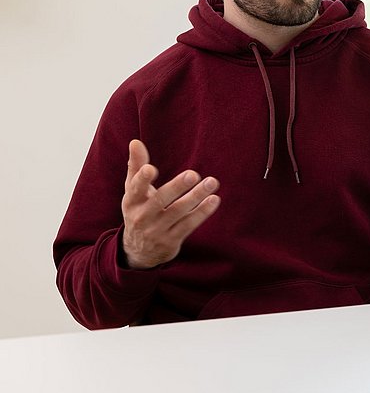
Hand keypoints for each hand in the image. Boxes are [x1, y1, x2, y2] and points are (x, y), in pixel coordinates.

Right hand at [121, 139, 220, 269]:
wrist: (139, 251)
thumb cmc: (139, 210)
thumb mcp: (133, 191)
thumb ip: (136, 166)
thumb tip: (135, 141)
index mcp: (132, 201)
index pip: (135, 188)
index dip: (142, 179)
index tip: (151, 168)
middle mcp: (142, 216)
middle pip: (161, 199)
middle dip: (177, 186)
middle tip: (194, 174)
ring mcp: (157, 230)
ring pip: (179, 211)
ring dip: (196, 197)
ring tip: (212, 182)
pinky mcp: (171, 240)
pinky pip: (189, 225)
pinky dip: (202, 212)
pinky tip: (214, 199)